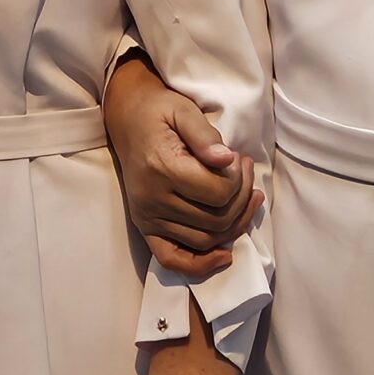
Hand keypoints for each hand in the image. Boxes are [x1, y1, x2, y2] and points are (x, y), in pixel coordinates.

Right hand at [105, 56, 258, 278]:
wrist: (127, 118)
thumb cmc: (159, 111)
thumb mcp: (183, 110)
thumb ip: (205, 135)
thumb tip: (227, 160)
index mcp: (162, 168)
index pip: (219, 193)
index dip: (240, 179)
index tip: (240, 158)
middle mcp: (152, 198)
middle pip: (216, 219)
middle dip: (241, 197)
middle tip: (246, 172)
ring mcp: (147, 216)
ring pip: (205, 239)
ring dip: (234, 223)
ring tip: (244, 196)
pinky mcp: (145, 226)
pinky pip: (172, 258)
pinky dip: (200, 264)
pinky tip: (224, 255)